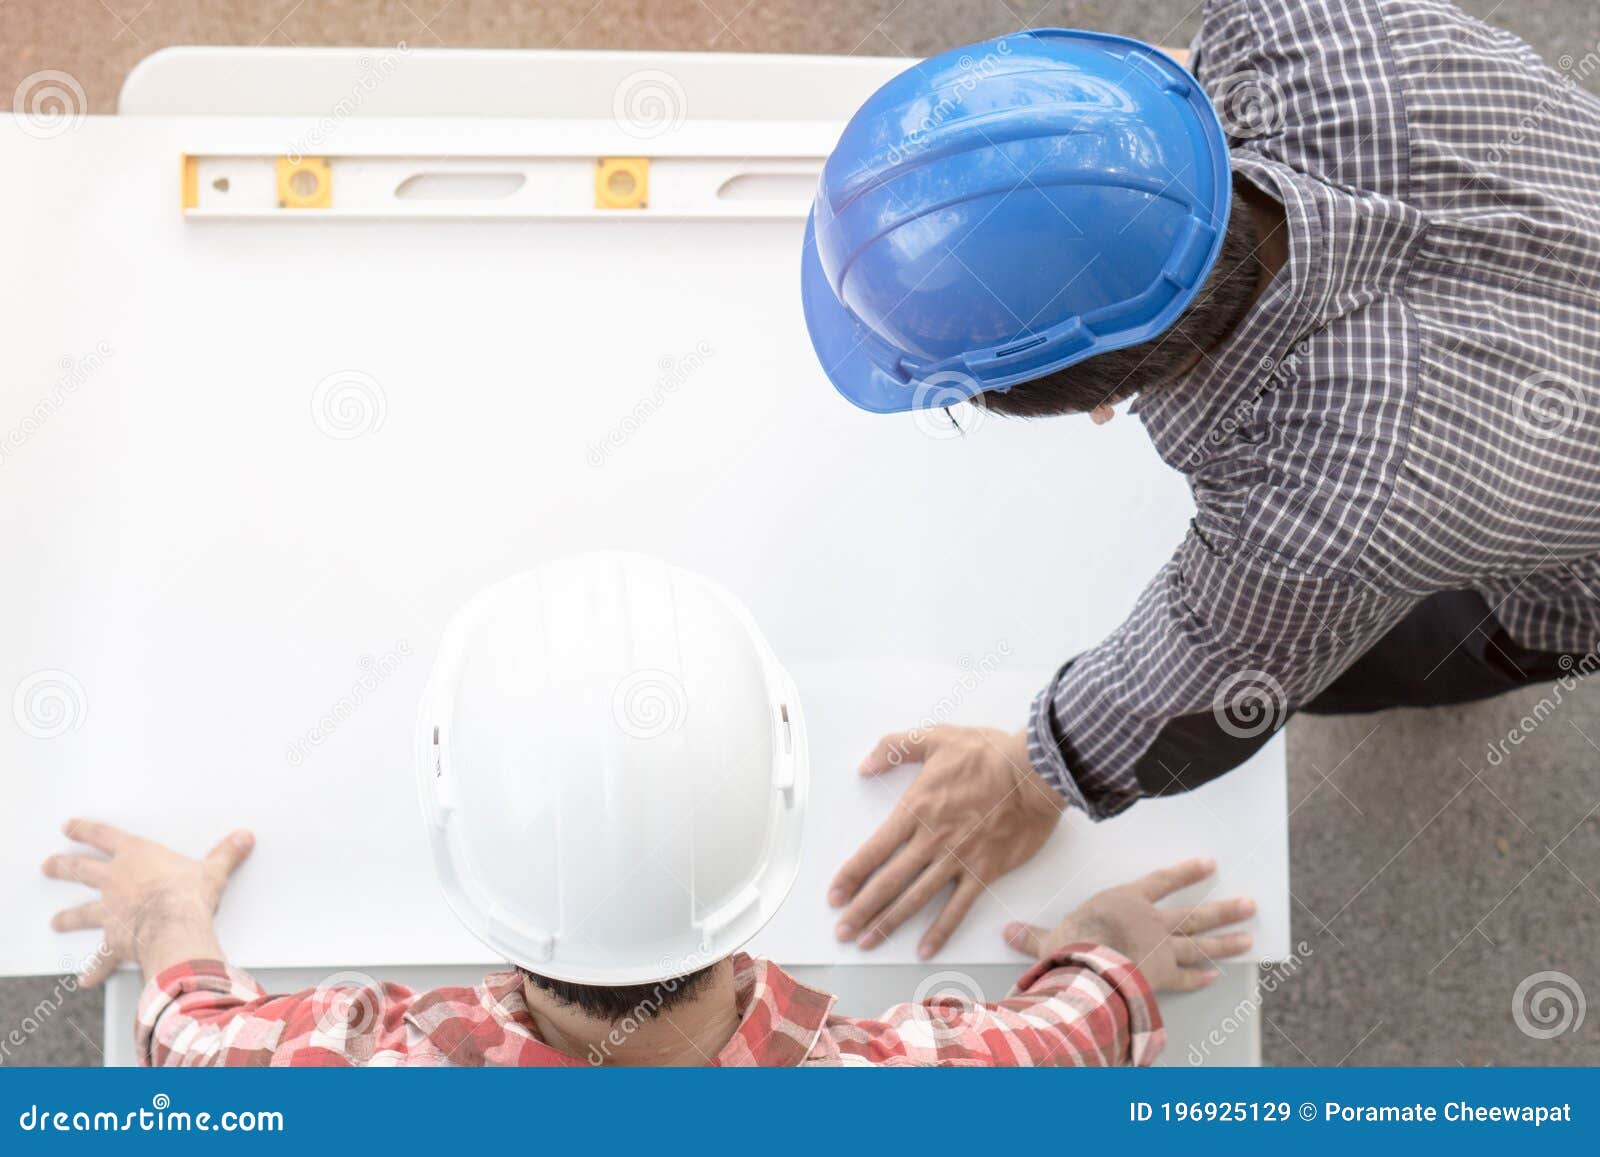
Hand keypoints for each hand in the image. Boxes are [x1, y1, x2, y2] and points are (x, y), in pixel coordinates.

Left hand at [42, 818, 253, 985]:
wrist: (174, 927)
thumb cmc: (188, 895)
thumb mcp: (212, 870)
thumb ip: (225, 855)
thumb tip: (244, 838)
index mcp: (136, 857)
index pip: (103, 836)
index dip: (85, 830)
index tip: (69, 827)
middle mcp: (116, 882)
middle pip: (80, 870)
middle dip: (62, 867)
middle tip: (49, 866)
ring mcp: (110, 912)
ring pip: (81, 913)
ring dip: (67, 917)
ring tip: (56, 921)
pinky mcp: (114, 941)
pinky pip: (101, 957)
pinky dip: (95, 969)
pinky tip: (87, 977)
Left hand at [830, 725, 1062, 958]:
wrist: (1034, 773)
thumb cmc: (989, 754)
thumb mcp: (935, 737)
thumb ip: (894, 747)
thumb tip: (865, 765)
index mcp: (916, 810)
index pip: (873, 850)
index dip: (851, 876)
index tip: (835, 895)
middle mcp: (931, 840)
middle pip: (888, 882)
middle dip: (861, 910)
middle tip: (843, 931)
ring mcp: (957, 859)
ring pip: (915, 899)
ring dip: (889, 923)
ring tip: (868, 942)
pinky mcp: (984, 871)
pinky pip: (958, 908)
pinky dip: (940, 930)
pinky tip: (924, 948)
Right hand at [1004, 857, 1254, 992]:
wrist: (1086, 971)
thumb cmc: (1069, 947)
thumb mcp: (1048, 938)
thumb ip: (1033, 937)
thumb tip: (1007, 933)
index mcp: (1125, 902)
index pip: (1162, 882)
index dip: (1186, 872)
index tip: (1209, 865)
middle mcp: (1151, 922)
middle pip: (1195, 914)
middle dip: (1224, 908)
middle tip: (1250, 904)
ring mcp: (1161, 949)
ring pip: (1200, 942)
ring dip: (1226, 940)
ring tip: (1248, 936)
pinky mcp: (1162, 976)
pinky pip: (1186, 976)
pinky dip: (1200, 977)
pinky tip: (1214, 976)